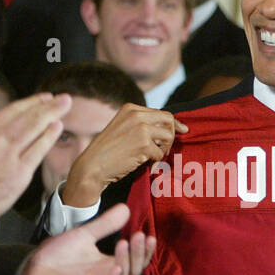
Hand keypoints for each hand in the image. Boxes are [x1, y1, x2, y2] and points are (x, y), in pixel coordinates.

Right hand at [0, 92, 71, 216]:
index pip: (12, 111)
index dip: (31, 102)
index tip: (44, 98)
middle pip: (27, 117)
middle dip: (47, 105)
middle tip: (63, 98)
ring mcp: (10, 155)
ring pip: (33, 129)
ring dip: (51, 115)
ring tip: (65, 105)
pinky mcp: (20, 172)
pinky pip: (37, 151)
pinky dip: (48, 137)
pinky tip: (58, 127)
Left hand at [18, 203, 153, 274]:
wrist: (30, 270)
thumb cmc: (57, 256)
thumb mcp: (84, 235)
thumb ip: (104, 225)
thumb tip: (126, 208)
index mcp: (110, 268)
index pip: (134, 261)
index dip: (143, 250)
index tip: (148, 234)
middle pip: (131, 272)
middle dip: (137, 254)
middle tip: (139, 236)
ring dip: (125, 264)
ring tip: (125, 244)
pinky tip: (115, 268)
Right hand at [61, 104, 187, 207]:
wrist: (92, 166)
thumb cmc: (108, 151)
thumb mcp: (123, 129)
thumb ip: (142, 125)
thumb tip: (171, 128)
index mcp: (131, 108)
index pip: (160, 113)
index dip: (173, 124)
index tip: (182, 131)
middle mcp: (136, 114)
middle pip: (169, 121)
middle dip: (171, 136)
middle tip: (164, 150)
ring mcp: (140, 128)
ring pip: (168, 136)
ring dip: (164, 150)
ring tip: (153, 157)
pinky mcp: (143, 144)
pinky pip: (160, 153)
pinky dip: (155, 161)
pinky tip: (144, 164)